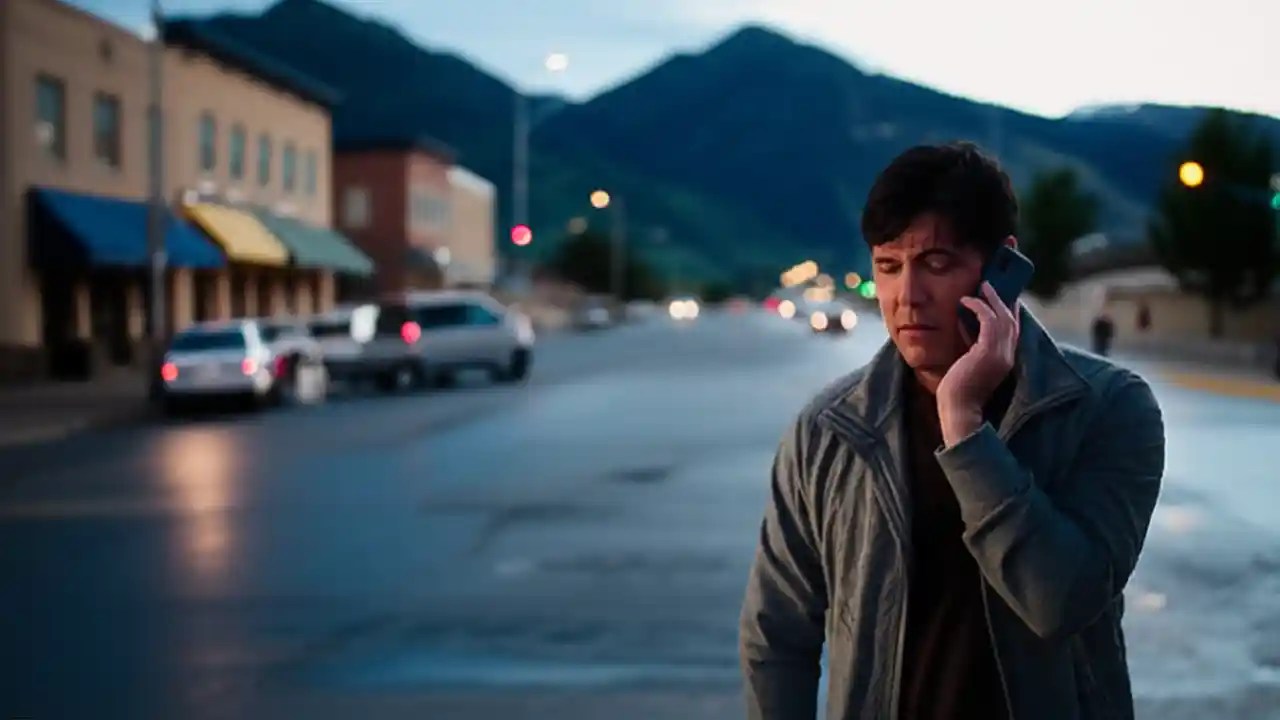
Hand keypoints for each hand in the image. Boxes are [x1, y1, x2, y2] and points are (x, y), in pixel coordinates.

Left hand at [937, 282, 1019, 445]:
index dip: (1011, 312)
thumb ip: (971, 344)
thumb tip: (964, 324)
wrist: (958, 409)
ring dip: (992, 299)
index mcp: (1006, 361)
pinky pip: (988, 320)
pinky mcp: (988, 352)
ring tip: (981, 286)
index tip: (1005, 297)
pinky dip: (978, 307)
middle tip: (991, 285)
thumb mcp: (968, 361)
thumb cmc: (958, 390)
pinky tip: (966, 301)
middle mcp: (1008, 356)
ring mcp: (1001, 354)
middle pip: (1012, 321)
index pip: (1014, 331)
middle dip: (1002, 301)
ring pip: (1003, 317)